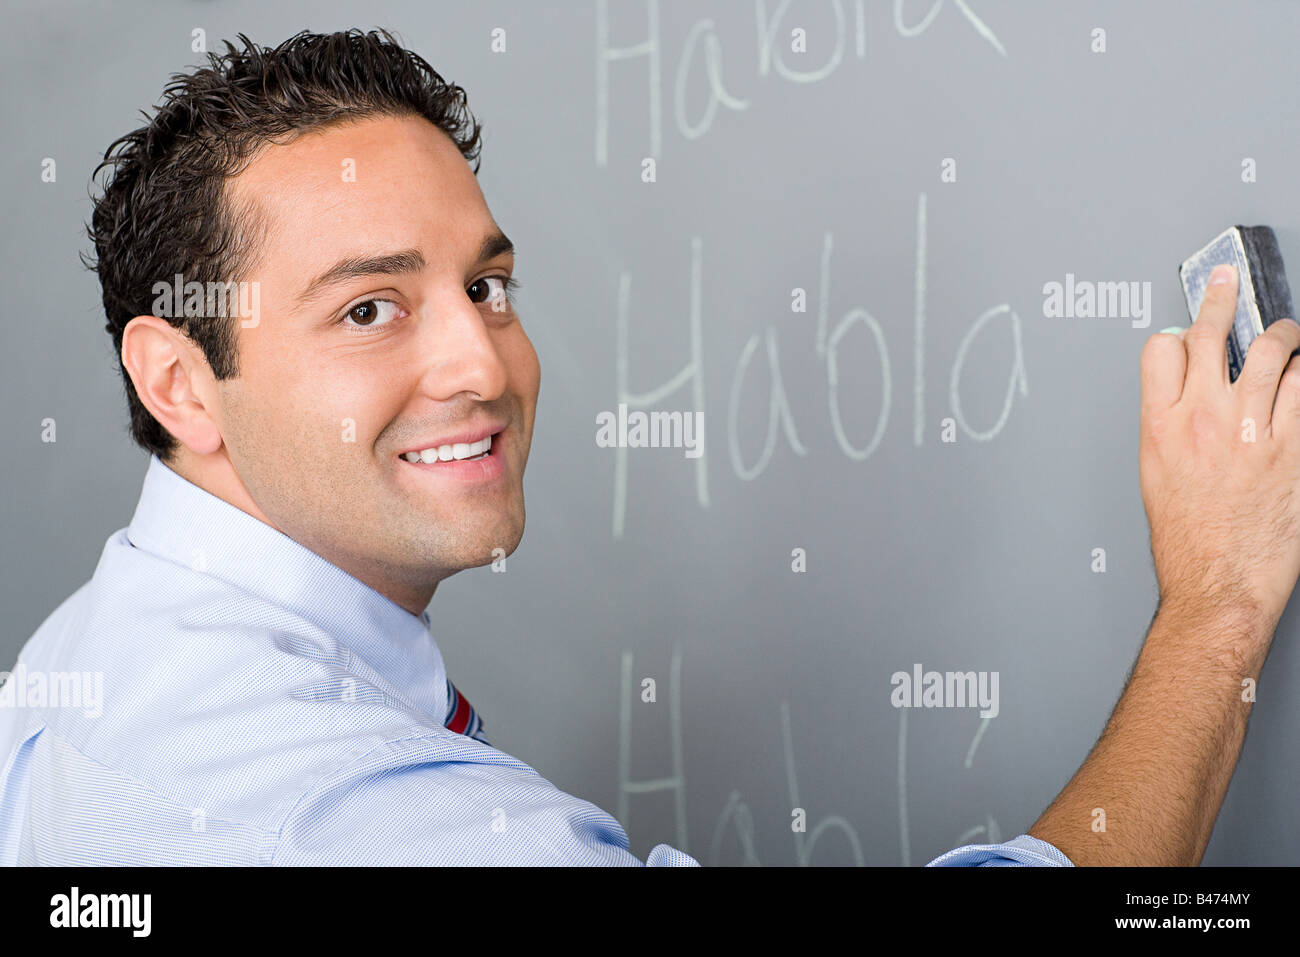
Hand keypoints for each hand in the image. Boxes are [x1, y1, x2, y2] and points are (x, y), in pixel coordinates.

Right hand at [1139, 263, 1299, 637]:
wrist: (1221, 584)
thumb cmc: (1188, 541)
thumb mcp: (1156, 475)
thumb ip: (1169, 426)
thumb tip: (1185, 394)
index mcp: (1162, 426)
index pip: (1162, 348)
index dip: (1175, 334)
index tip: (1186, 327)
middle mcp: (1207, 420)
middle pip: (1214, 334)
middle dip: (1223, 298)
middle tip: (1229, 282)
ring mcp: (1256, 431)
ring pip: (1272, 352)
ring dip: (1280, 337)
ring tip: (1284, 335)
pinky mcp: (1297, 448)